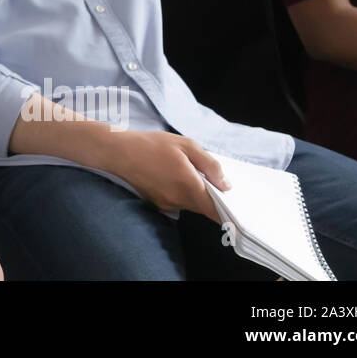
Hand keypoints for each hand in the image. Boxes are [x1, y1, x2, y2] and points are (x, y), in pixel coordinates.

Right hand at [102, 130, 227, 222]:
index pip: (217, 211)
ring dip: (196, 193)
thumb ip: (210, 165)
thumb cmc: (152, 145)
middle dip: (213, 198)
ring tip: (191, 173)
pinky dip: (182, 193)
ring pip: (191, 204)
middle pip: (205, 208)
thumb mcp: (186, 145)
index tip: (238, 208)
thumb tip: (226, 185)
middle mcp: (179, 201)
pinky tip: (174, 176)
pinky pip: (178, 202)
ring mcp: (167, 204)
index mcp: (189, 186)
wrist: (118, 152)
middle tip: (216, 181)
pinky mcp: (157, 204)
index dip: (229, 212)